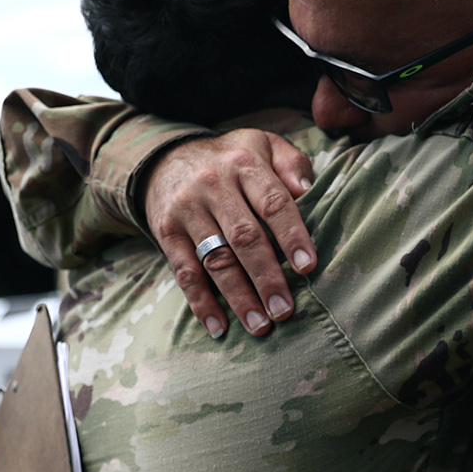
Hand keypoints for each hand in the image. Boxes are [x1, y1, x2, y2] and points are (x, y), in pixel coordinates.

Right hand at [143, 131, 318, 338]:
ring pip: (215, 259)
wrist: (164, 157)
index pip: (273, 202)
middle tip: (285, 310)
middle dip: (266, 277)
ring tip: (261, 325)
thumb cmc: (230, 159)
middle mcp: (213, 186)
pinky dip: (201, 302)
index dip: (291, 236)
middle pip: (244, 237)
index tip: (307, 267)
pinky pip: (185, 271)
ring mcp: (187, 210)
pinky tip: (220, 327)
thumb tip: (308, 191)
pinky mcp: (167, 232)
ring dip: (239, 296)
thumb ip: (291, 163)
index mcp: (244, 164)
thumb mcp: (262, 144)